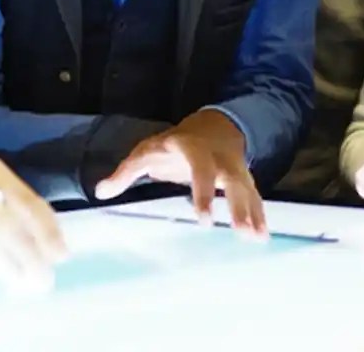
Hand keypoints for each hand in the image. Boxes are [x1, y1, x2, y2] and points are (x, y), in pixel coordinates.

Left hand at [94, 110, 266, 237]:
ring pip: (246, 189)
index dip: (202, 193)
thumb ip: (126, 172)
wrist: (214, 125)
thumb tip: (100, 192)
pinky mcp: (244, 179)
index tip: (204, 219)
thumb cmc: (174, 145)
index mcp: (193, 149)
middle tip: (241, 231)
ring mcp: (234, 168)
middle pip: (231, 180)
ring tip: (257, 238)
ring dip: (252, 213)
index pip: (199, 170)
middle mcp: (218, 158)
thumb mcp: (148, 151)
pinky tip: (263, 235)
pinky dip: (260, 215)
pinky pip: (254, 196)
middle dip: (237, 206)